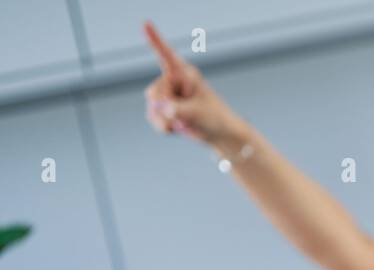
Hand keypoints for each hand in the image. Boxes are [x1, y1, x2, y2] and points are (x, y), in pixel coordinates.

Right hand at [142, 21, 243, 148]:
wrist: (220, 134)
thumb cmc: (215, 118)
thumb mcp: (198, 113)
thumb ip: (178, 109)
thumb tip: (159, 108)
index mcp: (185, 74)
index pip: (167, 56)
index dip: (155, 40)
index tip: (146, 23)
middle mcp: (173, 80)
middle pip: (154, 93)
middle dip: (167, 109)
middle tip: (188, 117)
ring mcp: (167, 94)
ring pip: (152, 107)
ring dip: (166, 120)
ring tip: (185, 123)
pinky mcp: (163, 107)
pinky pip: (153, 117)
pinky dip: (164, 127)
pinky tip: (178, 127)